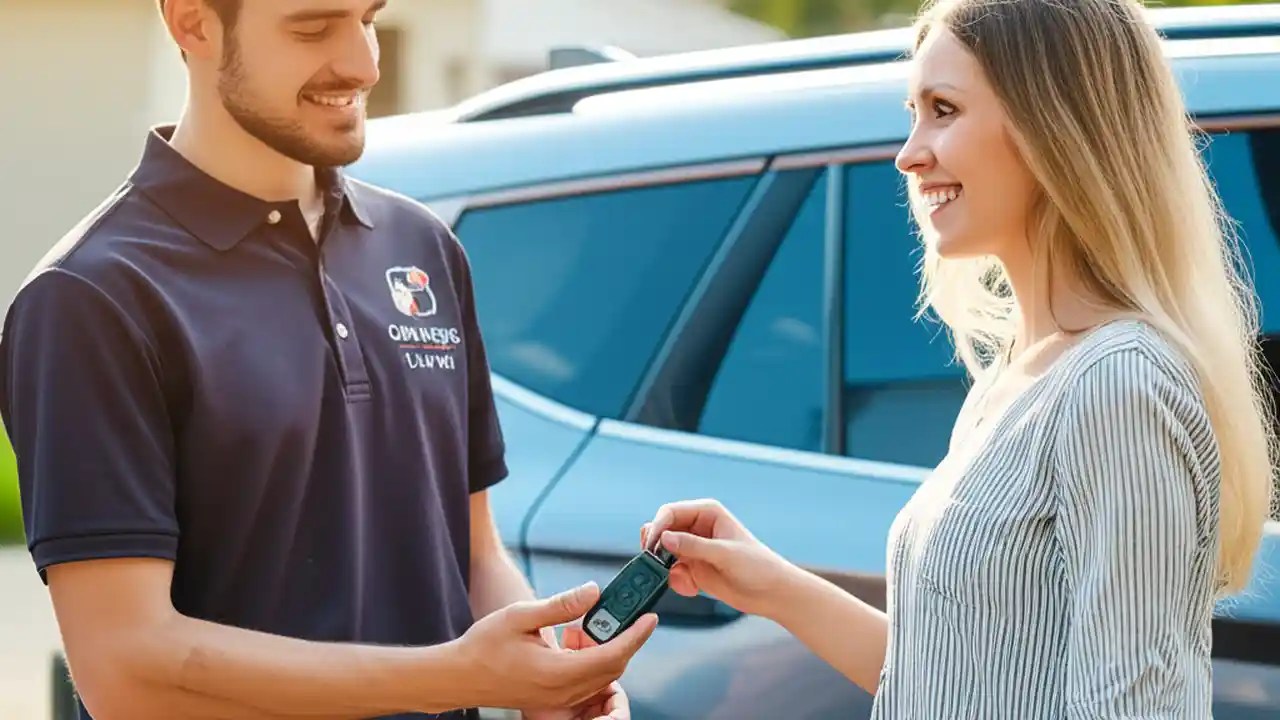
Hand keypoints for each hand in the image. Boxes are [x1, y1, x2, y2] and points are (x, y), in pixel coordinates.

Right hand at [455, 583, 655, 712]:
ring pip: (600, 674)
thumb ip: (561, 605)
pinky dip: (589, 658)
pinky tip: (570, 638)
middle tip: (619, 610)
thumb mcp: (521, 616)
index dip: (636, 635)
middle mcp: (563, 690)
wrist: (458, 677)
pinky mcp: (553, 696)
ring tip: (581, 624)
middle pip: (612, 667)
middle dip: (622, 638)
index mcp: (558, 672)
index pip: (612, 655)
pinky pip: (585, 679)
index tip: (650, 617)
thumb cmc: (484, 647)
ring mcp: (558, 697)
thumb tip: (594, 592)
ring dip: (603, 648)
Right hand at [642, 498, 795, 618]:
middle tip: (660, 565)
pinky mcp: (692, 567)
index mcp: (707, 513)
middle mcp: (696, 527)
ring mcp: (693, 548)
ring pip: (662, 552)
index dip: (658, 527)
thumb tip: (664, 539)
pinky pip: (670, 570)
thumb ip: (693, 546)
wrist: (770, 593)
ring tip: (685, 581)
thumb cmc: (757, 566)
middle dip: (658, 549)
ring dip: (666, 568)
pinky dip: (676, 580)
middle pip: (661, 530)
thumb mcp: (725, 554)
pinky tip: (693, 588)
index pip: (670, 512)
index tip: (652, 546)